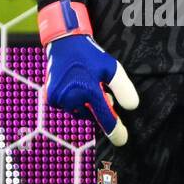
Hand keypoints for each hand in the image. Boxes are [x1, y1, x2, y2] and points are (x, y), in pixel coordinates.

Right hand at [40, 0, 138, 146]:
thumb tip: (132, 107)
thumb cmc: (91, 56)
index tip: (122, 140)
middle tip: (104, 92)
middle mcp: (71, 97)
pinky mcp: (51, 98)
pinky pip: (68, 108)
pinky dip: (75, 102)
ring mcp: (59, 99)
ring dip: (87, 105)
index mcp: (88, 90)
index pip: (104, 117)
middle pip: (92, 115)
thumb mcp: (112, 68)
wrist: (64, 43)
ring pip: (80, 112)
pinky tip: (76, 86)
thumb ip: (123, 89)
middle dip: (99, 108)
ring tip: (88, 86)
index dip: (115, 130)